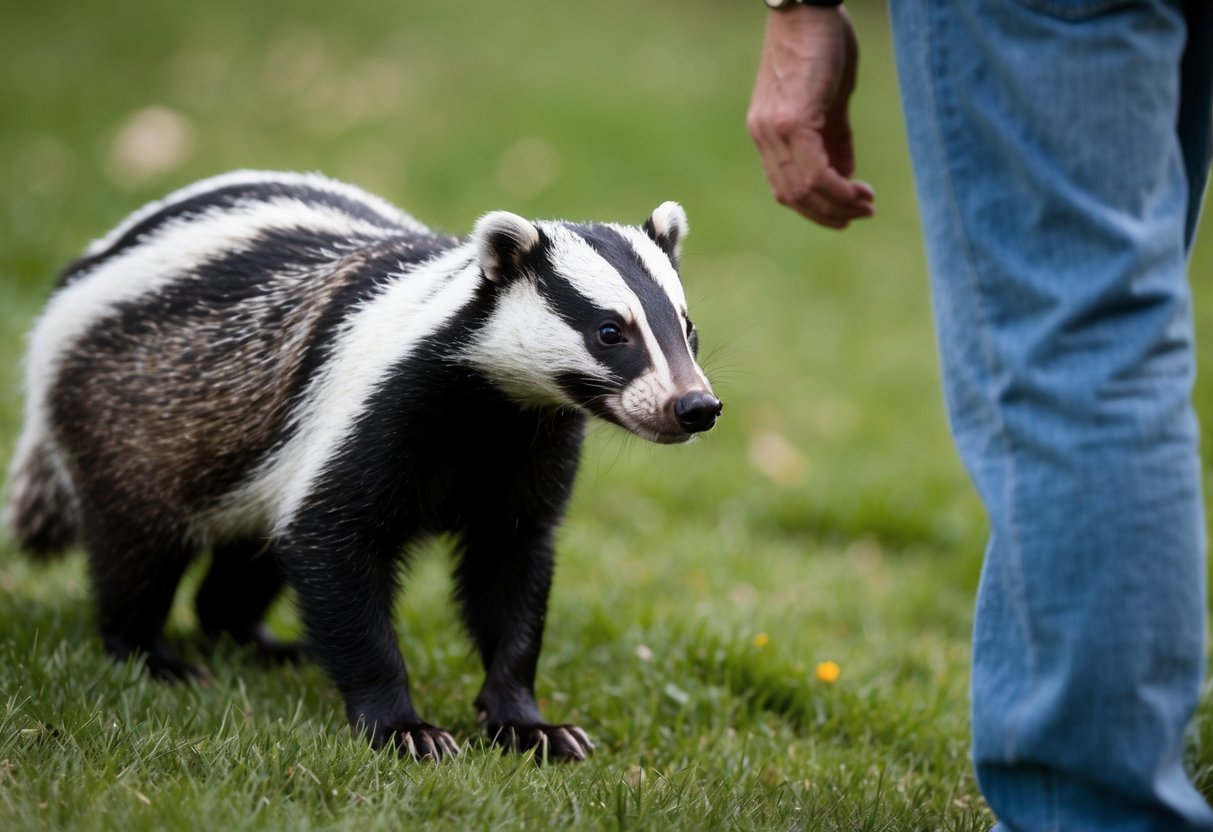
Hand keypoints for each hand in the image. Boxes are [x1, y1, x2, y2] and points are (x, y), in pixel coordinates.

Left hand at [747, 5, 874, 228]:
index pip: (785, 186)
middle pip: (791, 196)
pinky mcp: (792, 120)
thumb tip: (845, 176)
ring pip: (802, 190)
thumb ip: (834, 139)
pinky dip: (837, 189)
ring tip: (865, 204)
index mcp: (767, 132)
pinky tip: (857, 190)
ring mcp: (775, 129)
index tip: (848, 209)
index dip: (816, 206)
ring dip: (837, 205)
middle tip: (862, 212)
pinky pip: (813, 172)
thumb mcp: (829, 99)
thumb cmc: (822, 43)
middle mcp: (764, 135)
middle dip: (830, 213)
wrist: (809, 5)